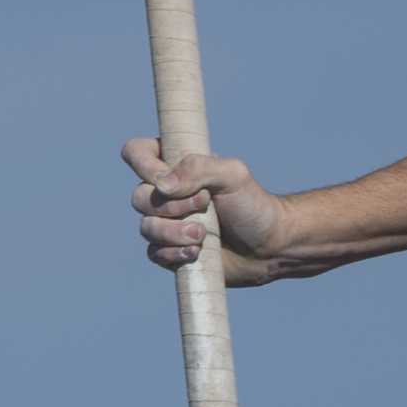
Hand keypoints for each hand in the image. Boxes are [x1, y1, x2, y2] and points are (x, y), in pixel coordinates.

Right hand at [125, 139, 293, 287]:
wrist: (269, 246)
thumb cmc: (253, 205)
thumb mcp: (233, 175)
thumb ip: (199, 168)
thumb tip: (161, 185)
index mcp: (175, 166)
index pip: (137, 153)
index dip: (144, 165)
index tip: (167, 177)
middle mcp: (166, 194)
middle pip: (139, 197)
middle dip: (172, 206)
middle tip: (206, 205)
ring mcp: (166, 223)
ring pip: (147, 227)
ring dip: (175, 232)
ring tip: (203, 235)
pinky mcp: (170, 251)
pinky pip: (155, 253)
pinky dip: (175, 253)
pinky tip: (198, 252)